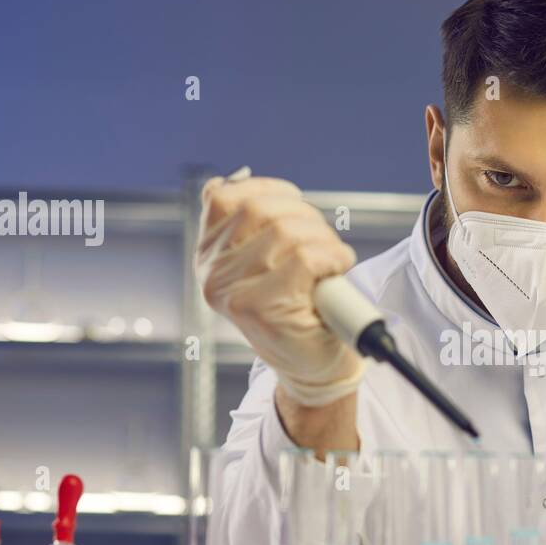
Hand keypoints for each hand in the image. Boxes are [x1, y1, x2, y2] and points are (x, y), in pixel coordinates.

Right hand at [196, 174, 362, 406]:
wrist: (315, 367)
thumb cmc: (300, 309)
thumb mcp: (267, 260)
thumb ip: (249, 223)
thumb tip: (238, 178)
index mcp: (208, 256)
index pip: (226, 197)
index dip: (271, 191)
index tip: (298, 208)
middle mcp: (212, 274)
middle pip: (261, 210)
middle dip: (306, 217)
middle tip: (324, 241)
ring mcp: (233, 293)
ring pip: (287, 232)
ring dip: (325, 240)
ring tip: (333, 261)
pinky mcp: (260, 309)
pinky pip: (305, 258)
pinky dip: (333, 257)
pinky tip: (337, 270)